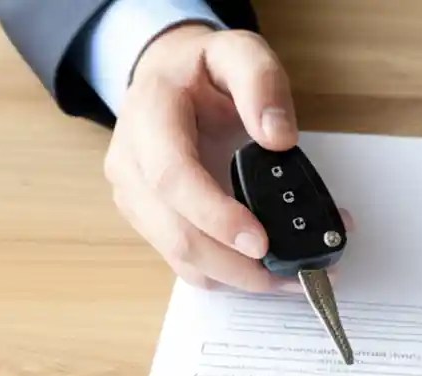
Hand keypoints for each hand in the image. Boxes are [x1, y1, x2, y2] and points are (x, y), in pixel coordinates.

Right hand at [103, 23, 301, 291]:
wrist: (167, 78)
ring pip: (179, 256)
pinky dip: (226, 275)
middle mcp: (131, 163)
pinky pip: (185, 260)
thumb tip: (278, 137)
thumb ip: (262, 84)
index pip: (173, 177)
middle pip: (175, 233)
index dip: (215, 216)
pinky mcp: (149, 221)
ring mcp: (135, 197)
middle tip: (290, 275)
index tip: (260, 242)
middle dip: (235, 265)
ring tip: (288, 278)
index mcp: (150, 117)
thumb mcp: (240, 52)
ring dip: (235, 278)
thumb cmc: (204, 71)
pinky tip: (265, 271)